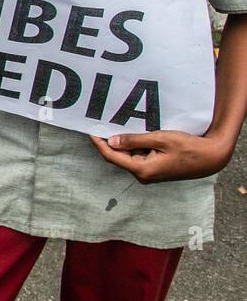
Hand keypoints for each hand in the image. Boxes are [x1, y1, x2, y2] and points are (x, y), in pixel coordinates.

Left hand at [90, 130, 233, 183]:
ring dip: (122, 144)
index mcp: (142, 170)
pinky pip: (138, 157)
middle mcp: (143, 175)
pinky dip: (133, 146)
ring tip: (116, 126)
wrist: (211, 158)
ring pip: (128, 157)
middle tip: (101, 125)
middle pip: (118, 157)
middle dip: (109, 142)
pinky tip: (133, 135)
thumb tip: (111, 142)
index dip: (99, 144)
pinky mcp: (155, 169)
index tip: (91, 131)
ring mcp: (149, 174)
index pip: (112, 156)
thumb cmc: (188, 148)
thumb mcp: (160, 139)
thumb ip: (134, 140)